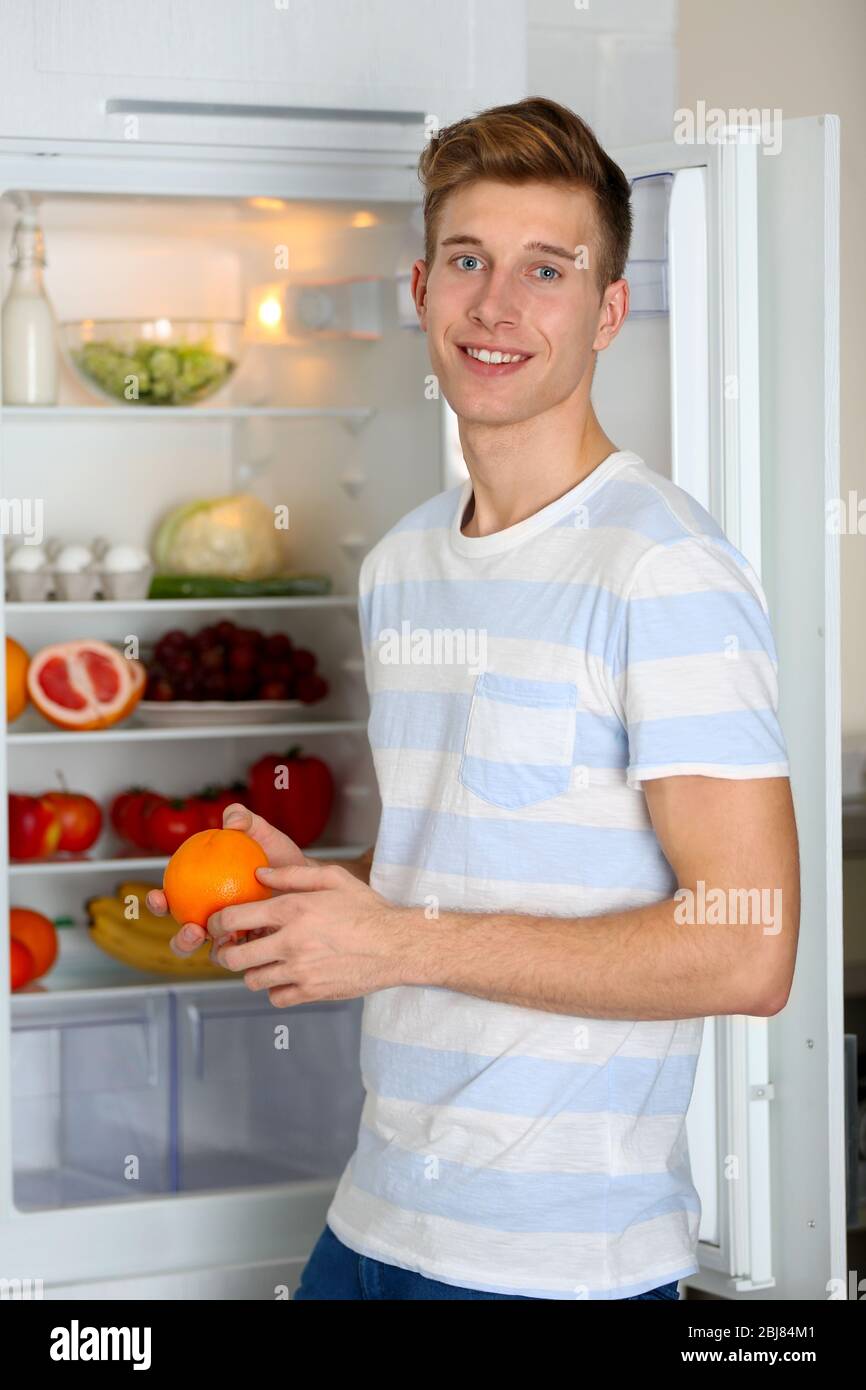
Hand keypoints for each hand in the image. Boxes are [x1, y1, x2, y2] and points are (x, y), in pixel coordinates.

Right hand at [145, 803, 310, 960]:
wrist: (307, 878)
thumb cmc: (278, 856)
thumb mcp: (262, 834)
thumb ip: (244, 820)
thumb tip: (231, 821)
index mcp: (202, 893)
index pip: (171, 900)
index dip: (158, 903)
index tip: (159, 897)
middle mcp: (213, 919)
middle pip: (186, 937)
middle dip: (181, 941)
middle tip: (193, 929)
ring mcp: (234, 938)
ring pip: (213, 953)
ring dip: (218, 955)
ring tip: (222, 941)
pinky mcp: (256, 950)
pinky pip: (245, 957)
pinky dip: (244, 953)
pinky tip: (251, 943)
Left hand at [205, 861, 410, 1006]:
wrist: (397, 945)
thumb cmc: (367, 908)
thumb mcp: (333, 878)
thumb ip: (292, 873)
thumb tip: (259, 874)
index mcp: (292, 910)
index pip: (233, 919)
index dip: (216, 923)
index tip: (217, 925)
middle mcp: (291, 942)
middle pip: (233, 957)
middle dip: (225, 952)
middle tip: (232, 947)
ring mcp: (300, 971)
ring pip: (252, 980)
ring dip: (252, 970)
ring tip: (264, 960)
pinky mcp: (312, 992)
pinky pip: (276, 997)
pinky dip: (275, 989)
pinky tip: (286, 976)